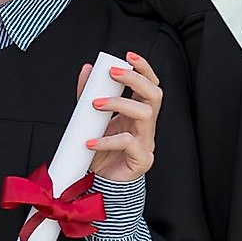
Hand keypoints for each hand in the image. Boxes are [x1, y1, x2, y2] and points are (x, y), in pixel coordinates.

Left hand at [77, 51, 161, 182]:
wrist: (99, 184)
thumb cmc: (99, 150)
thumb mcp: (91, 119)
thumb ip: (89, 95)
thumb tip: (87, 69)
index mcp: (138, 112)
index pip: (150, 85)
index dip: (144, 68)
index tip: (128, 56)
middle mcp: (147, 125)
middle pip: (154, 95)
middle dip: (135, 79)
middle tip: (112, 73)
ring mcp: (147, 142)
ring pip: (146, 114)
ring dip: (120, 104)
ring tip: (95, 105)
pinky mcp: (142, 160)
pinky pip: (129, 143)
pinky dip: (107, 140)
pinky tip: (90, 141)